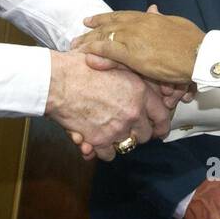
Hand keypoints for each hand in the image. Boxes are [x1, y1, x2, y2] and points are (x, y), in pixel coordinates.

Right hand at [45, 51, 171, 160]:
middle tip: (129, 129)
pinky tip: (98, 140)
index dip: (162, 125)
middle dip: (138, 133)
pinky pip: (109, 154)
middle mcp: (132, 113)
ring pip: (128, 146)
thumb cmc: (81, 68)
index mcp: (140, 92)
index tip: (160, 130)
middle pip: (145, 134)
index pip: (162, 116)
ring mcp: (117, 128)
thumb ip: (134, 78)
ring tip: (110, 133)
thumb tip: (146, 88)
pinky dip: (103, 150)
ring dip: (120, 141)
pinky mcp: (100, 140)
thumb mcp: (115, 64)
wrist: (57, 81)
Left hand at [72, 8, 204, 84]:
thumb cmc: (193, 42)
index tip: (91, 20)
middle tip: (78, 34)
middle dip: (92, 30)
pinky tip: (85, 53)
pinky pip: (108, 51)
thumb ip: (160, 18)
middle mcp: (138, 25)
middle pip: (109, 26)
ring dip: (89, 41)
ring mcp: (134, 39)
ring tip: (75, 46)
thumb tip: (153, 9)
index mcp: (149, 18)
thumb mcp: (175, 23)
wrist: (198, 55)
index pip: (121, 16)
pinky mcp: (132, 55)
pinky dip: (95, 51)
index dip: (105, 18)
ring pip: (104, 37)